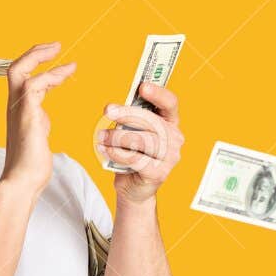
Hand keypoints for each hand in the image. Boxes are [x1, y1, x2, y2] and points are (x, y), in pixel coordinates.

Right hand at [2, 42, 75, 198]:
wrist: (23, 180)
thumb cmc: (31, 164)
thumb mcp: (37, 135)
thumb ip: (39, 121)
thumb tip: (44, 117)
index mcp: (18, 108)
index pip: (23, 76)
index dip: (38, 63)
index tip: (57, 56)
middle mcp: (14, 105)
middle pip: (16, 67)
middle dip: (36, 52)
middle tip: (56, 45)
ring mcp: (17, 109)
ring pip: (21, 71)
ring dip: (44, 60)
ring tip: (69, 62)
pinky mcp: (26, 115)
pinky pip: (34, 85)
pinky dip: (50, 76)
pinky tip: (65, 76)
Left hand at [96, 81, 183, 203]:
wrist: (133, 188)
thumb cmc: (133, 155)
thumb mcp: (132, 132)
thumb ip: (130, 119)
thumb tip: (113, 108)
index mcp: (171, 123)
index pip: (170, 104)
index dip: (158, 94)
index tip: (143, 87)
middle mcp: (175, 139)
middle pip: (151, 121)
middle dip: (127, 114)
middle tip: (108, 110)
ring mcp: (170, 157)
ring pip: (142, 140)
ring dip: (117, 136)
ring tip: (101, 136)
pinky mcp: (159, 173)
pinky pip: (135, 158)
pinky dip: (116, 152)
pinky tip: (104, 149)